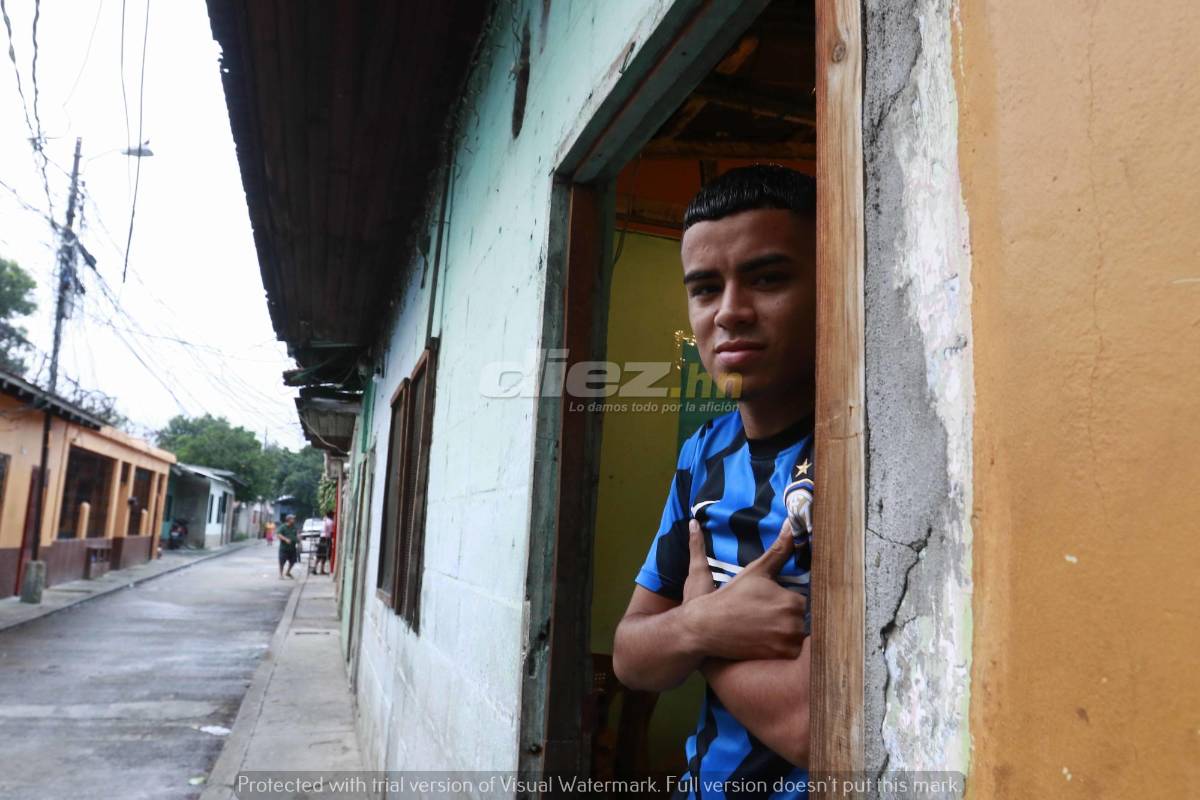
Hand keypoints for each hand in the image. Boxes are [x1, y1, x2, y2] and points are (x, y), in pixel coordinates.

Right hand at [682, 520, 807, 661]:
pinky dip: (785, 646)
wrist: (707, 626)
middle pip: (805, 618)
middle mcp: (795, 624)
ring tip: (766, 626)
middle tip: (768, 614)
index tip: (776, 601)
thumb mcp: (756, 571)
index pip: (807, 599)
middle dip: (791, 615)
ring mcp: (788, 644)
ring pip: (800, 634)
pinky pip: (794, 651)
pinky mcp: (780, 657)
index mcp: (793, 601)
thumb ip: (779, 550)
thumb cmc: (731, 596)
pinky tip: (766, 638)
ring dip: (789, 631)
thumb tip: (792, 525)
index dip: (791, 599)